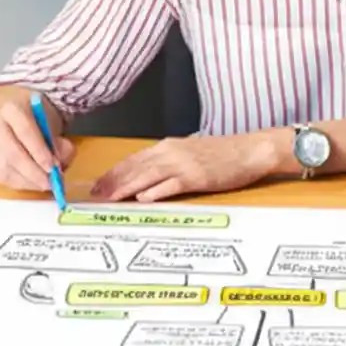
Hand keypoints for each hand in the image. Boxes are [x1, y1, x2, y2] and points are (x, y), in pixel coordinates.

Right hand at [0, 99, 75, 189]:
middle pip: (11, 153)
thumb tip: (60, 163)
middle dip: (33, 172)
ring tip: (42, 184)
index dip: (40, 152)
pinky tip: (28, 182)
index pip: (25, 131)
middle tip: (49, 182)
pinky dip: (15, 183)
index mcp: (10, 107)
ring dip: (26, 180)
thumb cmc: (34, 117)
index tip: (54, 167)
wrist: (10, 113)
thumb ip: (59, 142)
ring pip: (3, 167)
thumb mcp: (51, 122)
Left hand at [89, 133, 281, 201]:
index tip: (98, 184)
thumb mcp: (189, 152)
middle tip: (95, 195)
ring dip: (127, 187)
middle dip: (113, 182)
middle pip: (136, 167)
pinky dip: (156, 191)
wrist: (249, 150)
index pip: (133, 159)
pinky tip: (143, 199)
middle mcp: (171, 152)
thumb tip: (147, 178)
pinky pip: (172, 185)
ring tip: (110, 199)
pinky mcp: (197, 177)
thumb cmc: (223, 154)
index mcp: (168, 146)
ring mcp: (184, 164)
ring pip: (148, 175)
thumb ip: (168, 162)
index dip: (114, 172)